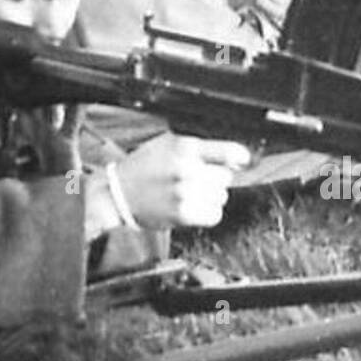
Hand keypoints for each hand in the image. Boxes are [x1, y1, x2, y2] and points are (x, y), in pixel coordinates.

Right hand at [114, 133, 250, 228]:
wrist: (118, 194)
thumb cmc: (144, 167)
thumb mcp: (169, 144)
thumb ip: (201, 149)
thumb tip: (236, 159)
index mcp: (184, 147)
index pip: (228, 151)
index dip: (239, 157)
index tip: (242, 161)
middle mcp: (187, 169)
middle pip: (226, 177)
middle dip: (215, 180)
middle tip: (198, 181)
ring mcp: (185, 192)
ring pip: (221, 197)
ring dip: (210, 197)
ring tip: (190, 194)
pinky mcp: (183, 214)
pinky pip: (214, 215)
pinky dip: (207, 214)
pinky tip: (192, 207)